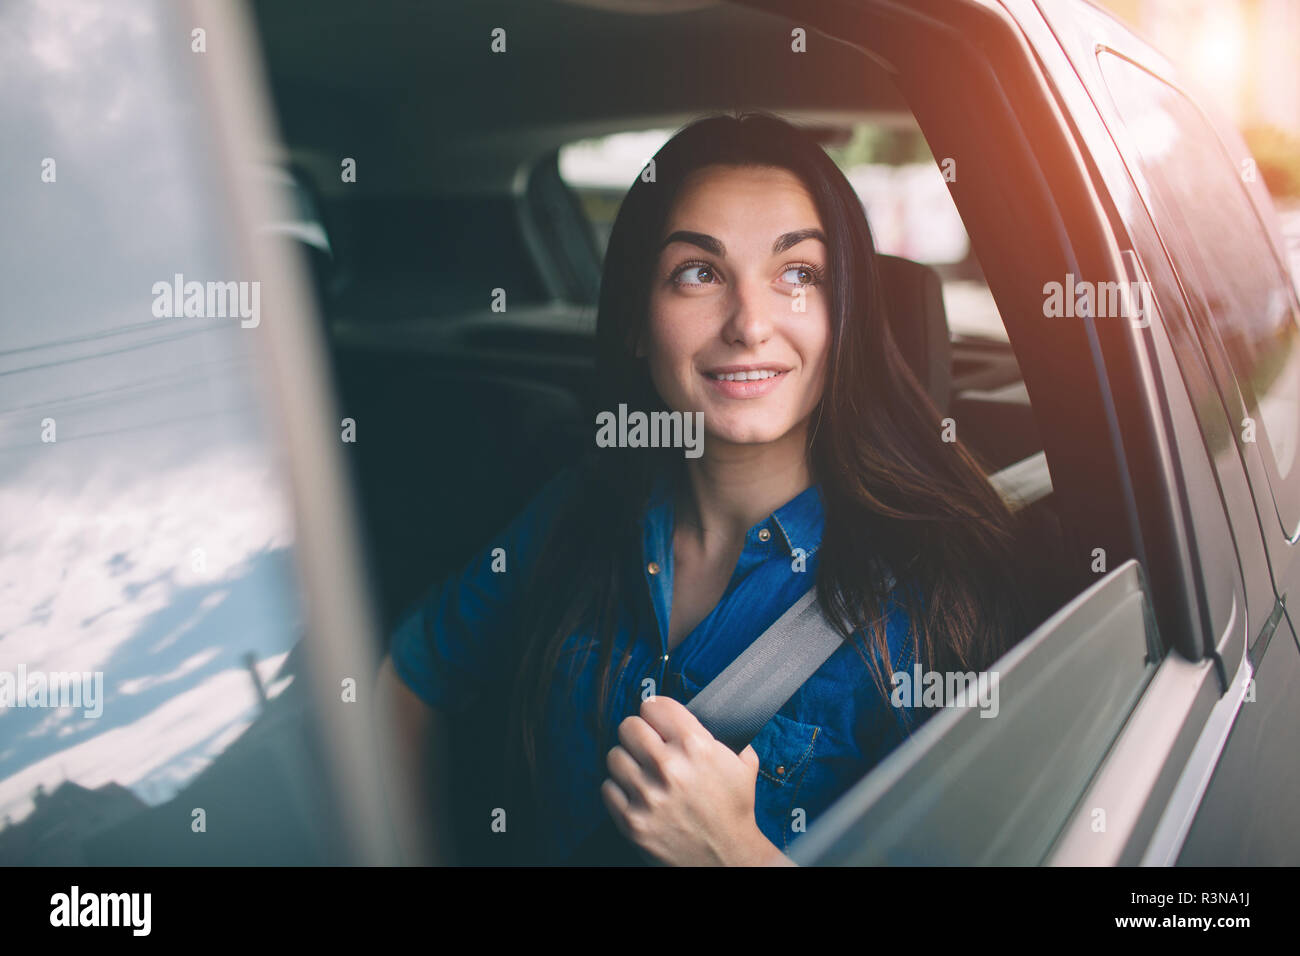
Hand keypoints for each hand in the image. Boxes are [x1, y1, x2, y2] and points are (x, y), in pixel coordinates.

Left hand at [599, 695, 791, 865]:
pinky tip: (636, 794)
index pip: (653, 705)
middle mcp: (668, 767)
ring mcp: (648, 795)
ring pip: (614, 755)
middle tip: (649, 746)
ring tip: (642, 772)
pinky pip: (607, 788)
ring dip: (628, 762)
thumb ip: (720, 732)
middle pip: (629, 726)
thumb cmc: (734, 809)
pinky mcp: (632, 821)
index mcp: (695, 746)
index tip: (659, 722)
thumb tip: (695, 714)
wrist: (728, 858)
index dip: (657, 713)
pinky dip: (619, 790)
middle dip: (640, 734)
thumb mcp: (743, 762)